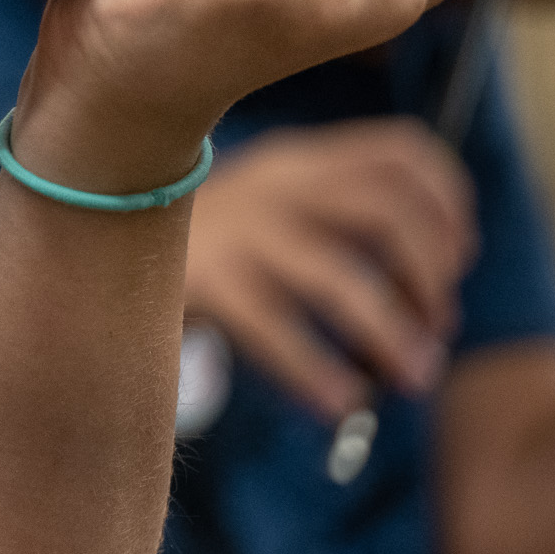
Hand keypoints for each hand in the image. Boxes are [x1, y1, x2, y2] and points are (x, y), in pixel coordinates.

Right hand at [187, 119, 476, 417]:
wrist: (94, 225)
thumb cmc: (209, 235)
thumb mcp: (270, 199)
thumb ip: (340, 220)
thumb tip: (435, 301)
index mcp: (299, 157)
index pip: (399, 151)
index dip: (448, 202)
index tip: (460, 256)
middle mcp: (274, 182)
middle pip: (387, 210)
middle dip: (431, 275)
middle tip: (438, 326)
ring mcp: (238, 230)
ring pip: (341, 280)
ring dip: (392, 334)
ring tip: (413, 376)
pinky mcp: (204, 280)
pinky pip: (277, 332)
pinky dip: (320, 372)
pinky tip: (339, 402)